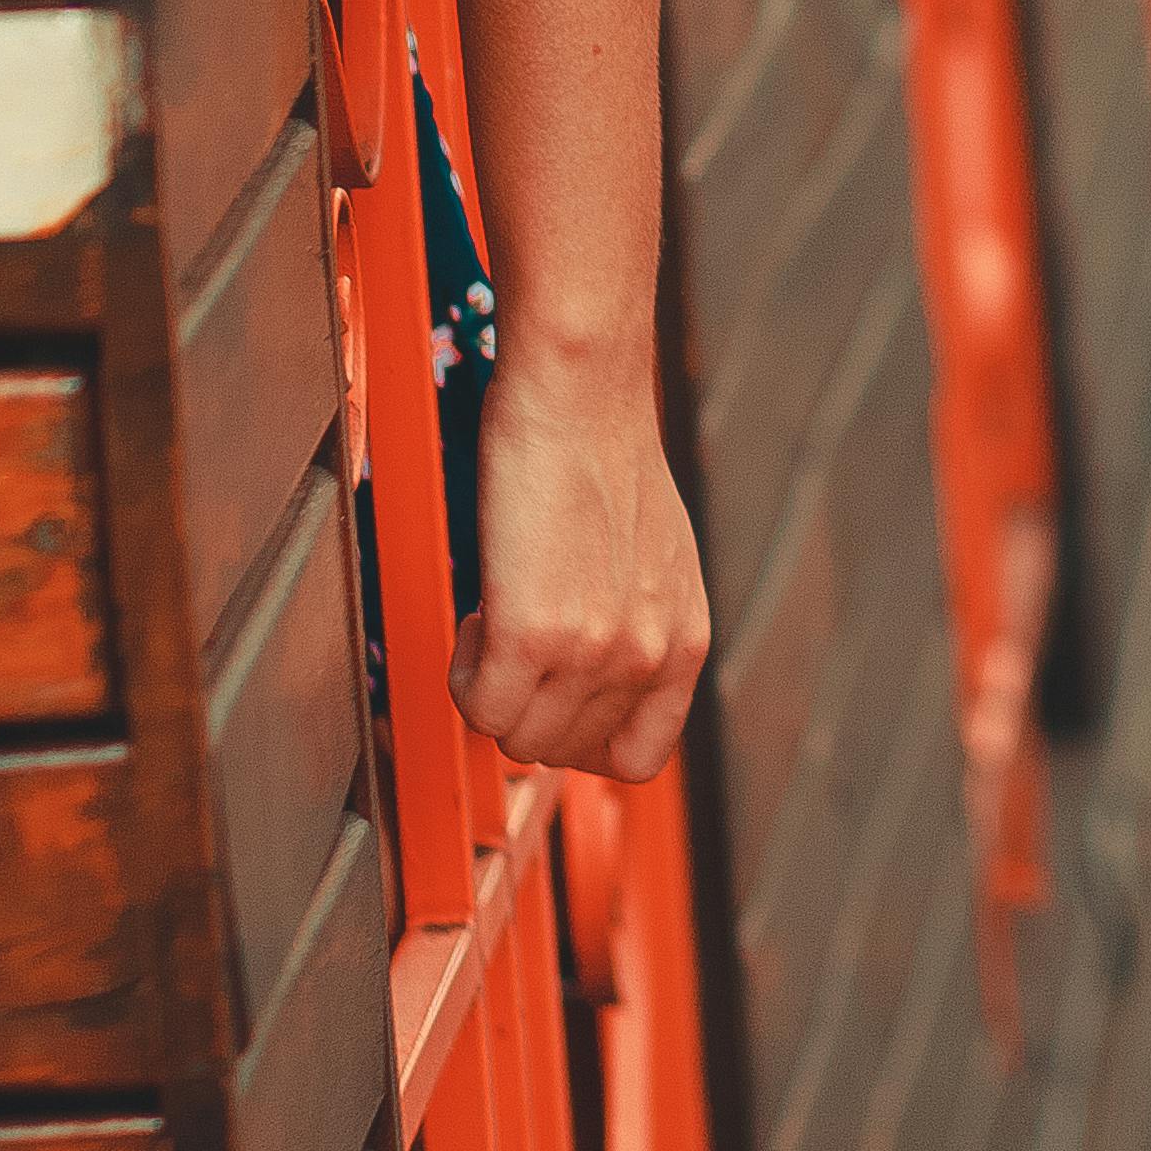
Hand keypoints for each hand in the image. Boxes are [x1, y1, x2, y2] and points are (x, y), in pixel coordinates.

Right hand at [450, 340, 709, 781]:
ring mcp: (593, 651)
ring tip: (494, 620)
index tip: (552, 703)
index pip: (637, 760)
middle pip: (565, 752)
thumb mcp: (654, 558)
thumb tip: (595, 674)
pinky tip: (476, 621)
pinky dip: (465, 676)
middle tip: (513, 640)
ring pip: (518, 739)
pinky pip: (479, 708)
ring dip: (492, 688)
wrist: (579, 390)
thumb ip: (637, 625)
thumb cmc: (604, 450)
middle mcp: (648, 655)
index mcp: (685, 641)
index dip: (583, 742)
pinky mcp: (531, 634)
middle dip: (529, 705)